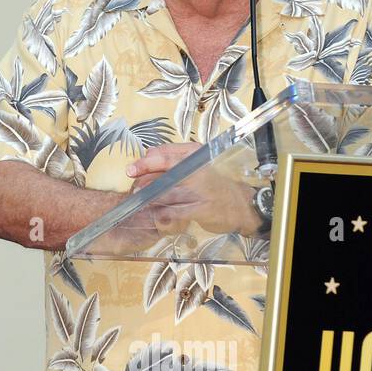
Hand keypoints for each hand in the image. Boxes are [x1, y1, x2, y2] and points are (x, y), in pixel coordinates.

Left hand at [126, 143, 255, 235]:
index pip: (166, 155)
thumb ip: (173, 155)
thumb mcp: (197, 162)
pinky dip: (163, 215)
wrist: (241, 204)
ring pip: (167, 195)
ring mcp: (201, 190)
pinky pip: (176, 212)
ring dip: (151, 200)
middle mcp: (198, 170)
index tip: (130, 170)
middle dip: (145, 184)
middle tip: (135, 190)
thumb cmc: (214, 183)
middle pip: (164, 176)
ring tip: (141, 204)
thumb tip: (148, 153)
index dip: (145, 163)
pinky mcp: (202, 209)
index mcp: (195, 155)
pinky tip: (156, 217)